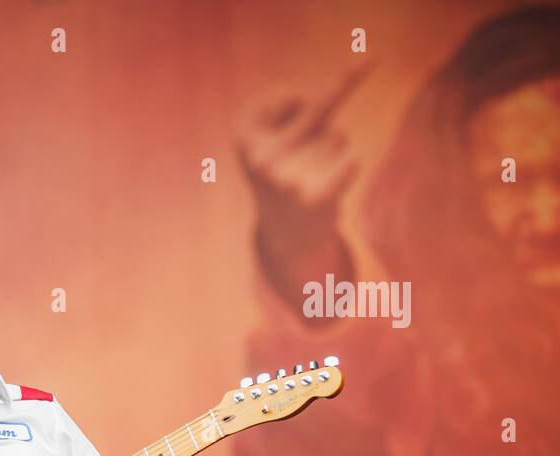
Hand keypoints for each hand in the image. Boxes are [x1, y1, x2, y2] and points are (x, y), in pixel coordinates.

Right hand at [236, 62, 368, 233]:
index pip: (288, 95)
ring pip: (335, 137)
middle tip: (296, 166)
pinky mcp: (314, 199)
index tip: (278, 142)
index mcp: (243, 139)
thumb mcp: (279, 132)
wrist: (286, 238)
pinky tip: (328, 190)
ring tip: (311, 180)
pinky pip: (351, 160)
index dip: (292, 112)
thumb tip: (370, 59)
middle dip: (315, 131)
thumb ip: (310, 97)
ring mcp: (287, 179)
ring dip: (331, 154)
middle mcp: (260, 159)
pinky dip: (348, 168)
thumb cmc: (286, 174)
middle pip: (314, 110)